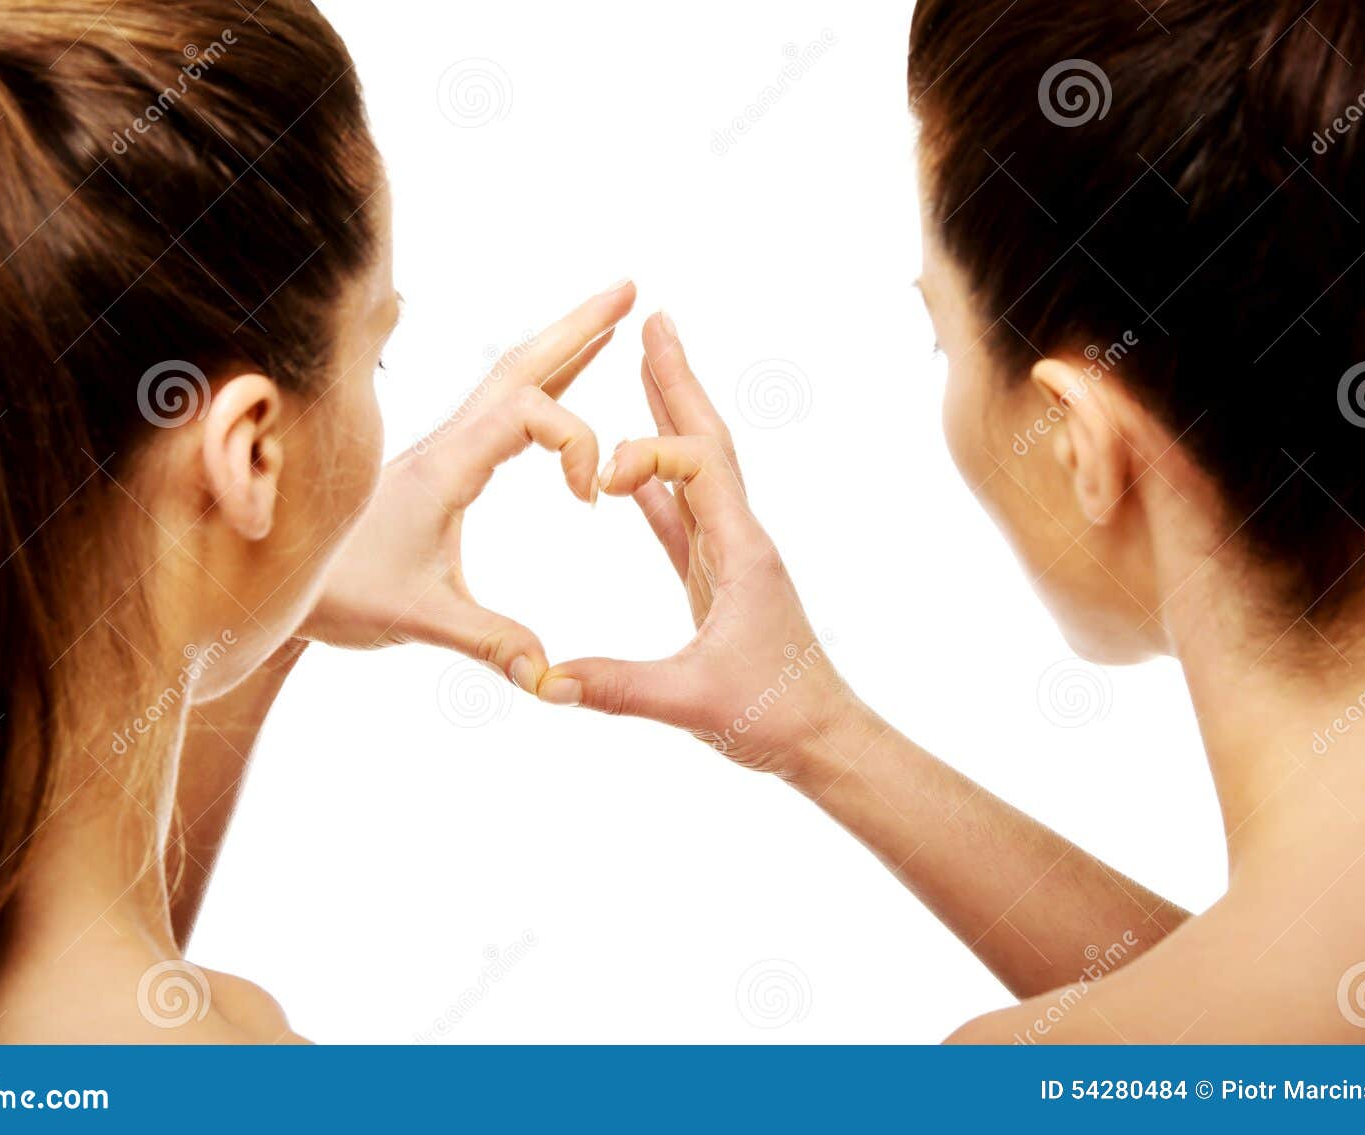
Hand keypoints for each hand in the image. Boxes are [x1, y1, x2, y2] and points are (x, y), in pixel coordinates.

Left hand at [300, 281, 636, 693]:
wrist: (282, 585)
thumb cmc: (342, 594)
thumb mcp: (417, 619)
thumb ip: (486, 641)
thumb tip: (548, 676)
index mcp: (447, 464)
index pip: (529, 413)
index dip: (576, 442)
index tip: (589, 500)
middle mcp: (447, 442)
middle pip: (521, 365)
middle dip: (578, 328)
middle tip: (629, 291)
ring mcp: (445, 449)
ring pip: (510, 379)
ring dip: (562, 346)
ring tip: (611, 321)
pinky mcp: (442, 464)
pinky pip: (500, 407)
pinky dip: (541, 384)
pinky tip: (559, 384)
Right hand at [537, 313, 858, 775]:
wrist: (820, 737)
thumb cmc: (773, 716)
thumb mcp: (691, 703)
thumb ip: (617, 687)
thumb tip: (545, 678)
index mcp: (741, 552)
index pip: (698, 466)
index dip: (648, 454)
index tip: (602, 477)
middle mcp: (739, 539)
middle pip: (705, 441)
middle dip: (677, 380)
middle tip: (654, 320)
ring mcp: (728, 555)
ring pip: (695, 469)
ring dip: (669, 415)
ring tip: (644, 365)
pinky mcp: (716, 579)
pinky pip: (680, 515)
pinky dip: (656, 481)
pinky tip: (632, 469)